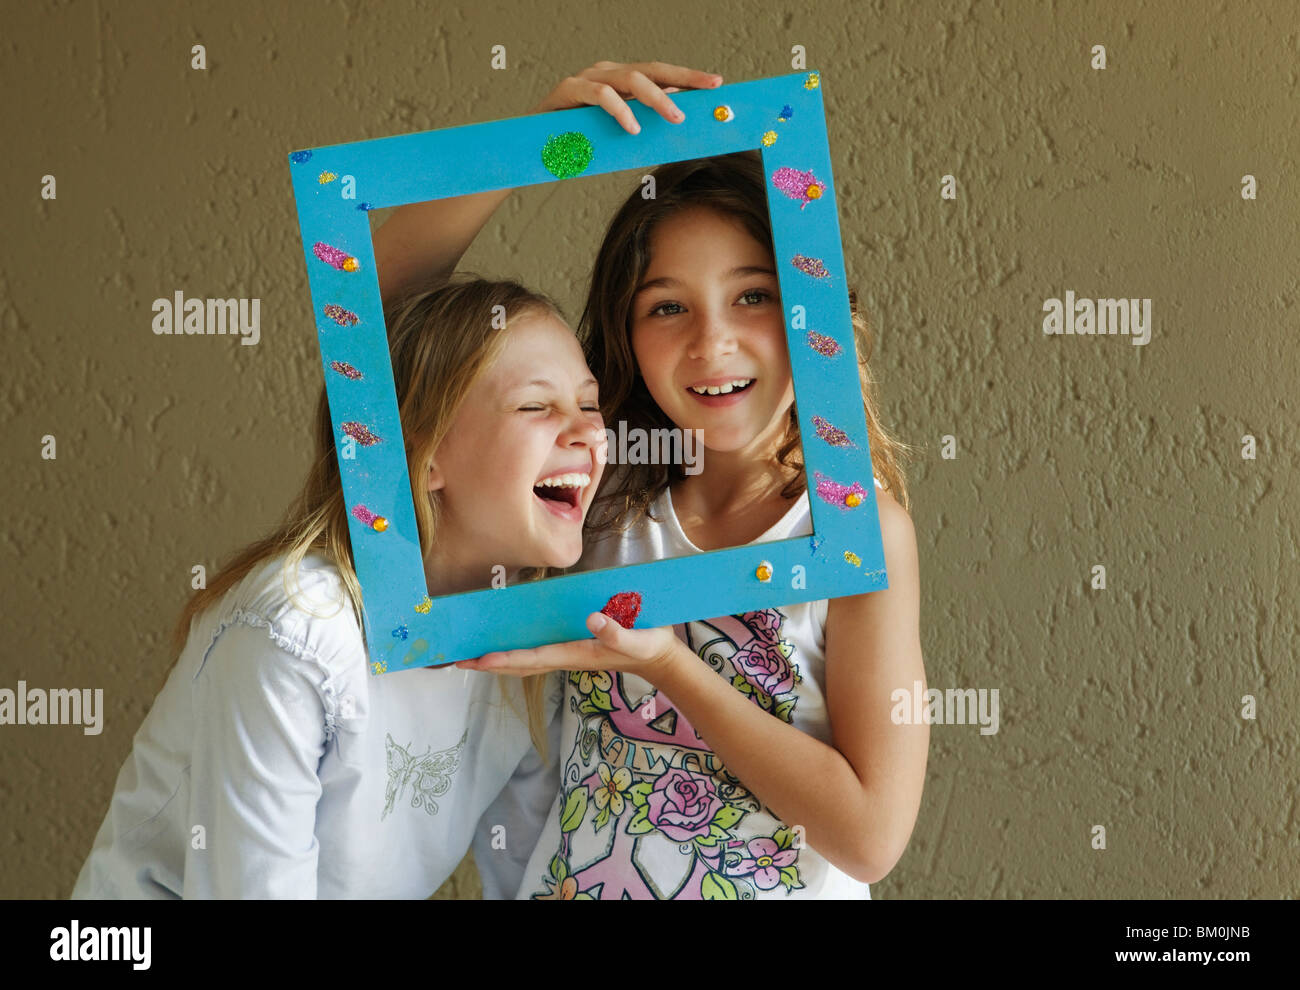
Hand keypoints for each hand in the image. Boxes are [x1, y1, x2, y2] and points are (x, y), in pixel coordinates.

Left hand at [455, 611, 683, 681]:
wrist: (658, 656)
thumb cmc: (647, 645)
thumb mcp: (637, 638)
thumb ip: (616, 631)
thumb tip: (592, 619)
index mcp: (576, 654)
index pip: (534, 658)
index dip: (506, 659)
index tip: (481, 659)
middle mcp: (565, 656)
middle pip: (520, 665)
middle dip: (490, 665)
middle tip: (459, 662)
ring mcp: (566, 654)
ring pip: (524, 661)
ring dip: (496, 661)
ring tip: (470, 658)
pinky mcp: (571, 647)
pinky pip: (535, 652)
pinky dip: (514, 652)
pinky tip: (503, 646)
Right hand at [530, 61, 722, 132]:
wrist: (533, 147)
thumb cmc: (578, 142)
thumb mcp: (616, 135)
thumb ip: (642, 126)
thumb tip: (677, 126)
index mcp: (621, 81)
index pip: (660, 73)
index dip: (688, 77)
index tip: (716, 84)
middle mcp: (607, 73)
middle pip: (651, 69)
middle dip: (682, 80)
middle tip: (704, 96)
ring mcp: (588, 78)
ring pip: (630, 79)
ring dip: (656, 98)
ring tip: (674, 118)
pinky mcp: (568, 90)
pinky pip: (599, 95)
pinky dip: (619, 109)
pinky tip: (632, 126)